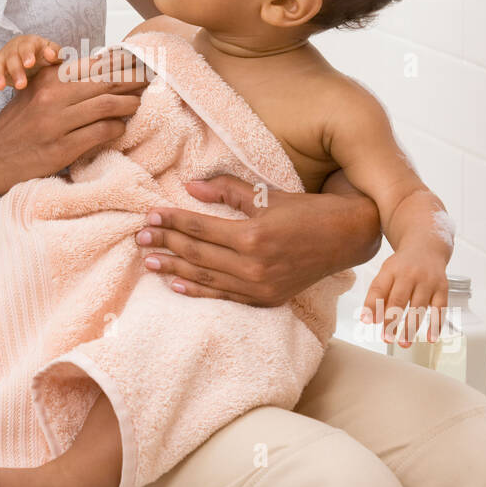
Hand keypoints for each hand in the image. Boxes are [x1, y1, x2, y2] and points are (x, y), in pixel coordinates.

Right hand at [0, 34, 61, 95]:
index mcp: (30, 43)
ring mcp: (2, 58)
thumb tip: (51, 54)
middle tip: (21, 85)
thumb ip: (56, 54)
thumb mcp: (54, 55)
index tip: (29, 63)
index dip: (27, 54)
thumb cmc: (46, 57)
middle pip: (12, 57)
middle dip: (15, 71)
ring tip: (0, 87)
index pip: (27, 46)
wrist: (34, 61)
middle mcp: (13, 48)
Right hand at [0, 50, 149, 199]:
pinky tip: (122, 128)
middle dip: (134, 79)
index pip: (94, 65)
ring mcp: (57, 123)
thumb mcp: (33, 93)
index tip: (142, 62)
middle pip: (106, 82)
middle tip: (153, 79)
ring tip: (141, 102)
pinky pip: (100, 133)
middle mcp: (52, 96)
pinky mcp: (61, 148)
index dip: (122, 63)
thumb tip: (100, 68)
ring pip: (108, 106)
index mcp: (47, 79)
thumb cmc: (15, 126)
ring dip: (131, 103)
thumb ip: (61, 80)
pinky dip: (117, 128)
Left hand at [133, 175, 371, 306]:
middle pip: (197, 254)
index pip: (200, 228)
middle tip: (140, 238)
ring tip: (149, 261)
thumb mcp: (267, 194)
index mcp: (253, 236)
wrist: (345, 238)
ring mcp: (259, 287)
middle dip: (165, 244)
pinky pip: (223, 296)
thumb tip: (190, 186)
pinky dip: (198, 291)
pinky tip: (176, 285)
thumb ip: (227, 190)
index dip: (172, 222)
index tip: (149, 216)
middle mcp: (254, 266)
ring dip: (174, 270)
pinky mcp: (265, 299)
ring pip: (206, 278)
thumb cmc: (306, 211)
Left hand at [362, 251, 449, 346]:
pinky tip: (430, 338)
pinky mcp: (442, 288)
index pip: (378, 288)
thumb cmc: (402, 266)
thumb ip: (378, 295)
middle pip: (399, 299)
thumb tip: (368, 319)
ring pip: (419, 307)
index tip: (366, 321)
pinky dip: (436, 325)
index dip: (371, 305)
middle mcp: (409, 274)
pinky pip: (440, 308)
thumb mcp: (386, 273)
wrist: (427, 246)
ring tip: (403, 343)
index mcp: (391, 270)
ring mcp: (427, 281)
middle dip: (391, 321)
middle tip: (386, 338)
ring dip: (411, 327)